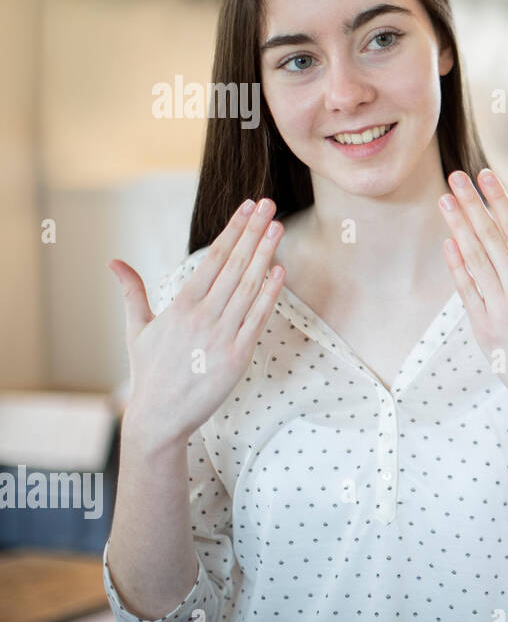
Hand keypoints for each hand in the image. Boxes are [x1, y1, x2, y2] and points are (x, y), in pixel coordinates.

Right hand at [108, 198, 286, 448]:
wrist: (159, 417)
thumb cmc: (150, 372)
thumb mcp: (137, 329)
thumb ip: (131, 292)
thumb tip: (114, 263)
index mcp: (180, 304)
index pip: (212, 257)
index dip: (233, 230)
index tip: (248, 207)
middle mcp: (201, 316)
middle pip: (234, 265)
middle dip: (253, 232)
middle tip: (269, 204)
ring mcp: (221, 335)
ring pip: (248, 287)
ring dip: (265, 255)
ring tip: (278, 228)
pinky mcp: (237, 356)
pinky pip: (257, 319)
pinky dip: (270, 294)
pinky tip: (280, 271)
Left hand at [438, 168, 507, 426]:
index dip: (499, 200)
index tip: (485, 175)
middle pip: (490, 238)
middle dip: (472, 204)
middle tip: (455, 177)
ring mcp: (500, 310)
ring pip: (475, 259)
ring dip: (458, 228)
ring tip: (444, 201)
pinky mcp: (484, 329)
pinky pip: (467, 291)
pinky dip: (457, 266)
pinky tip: (449, 243)